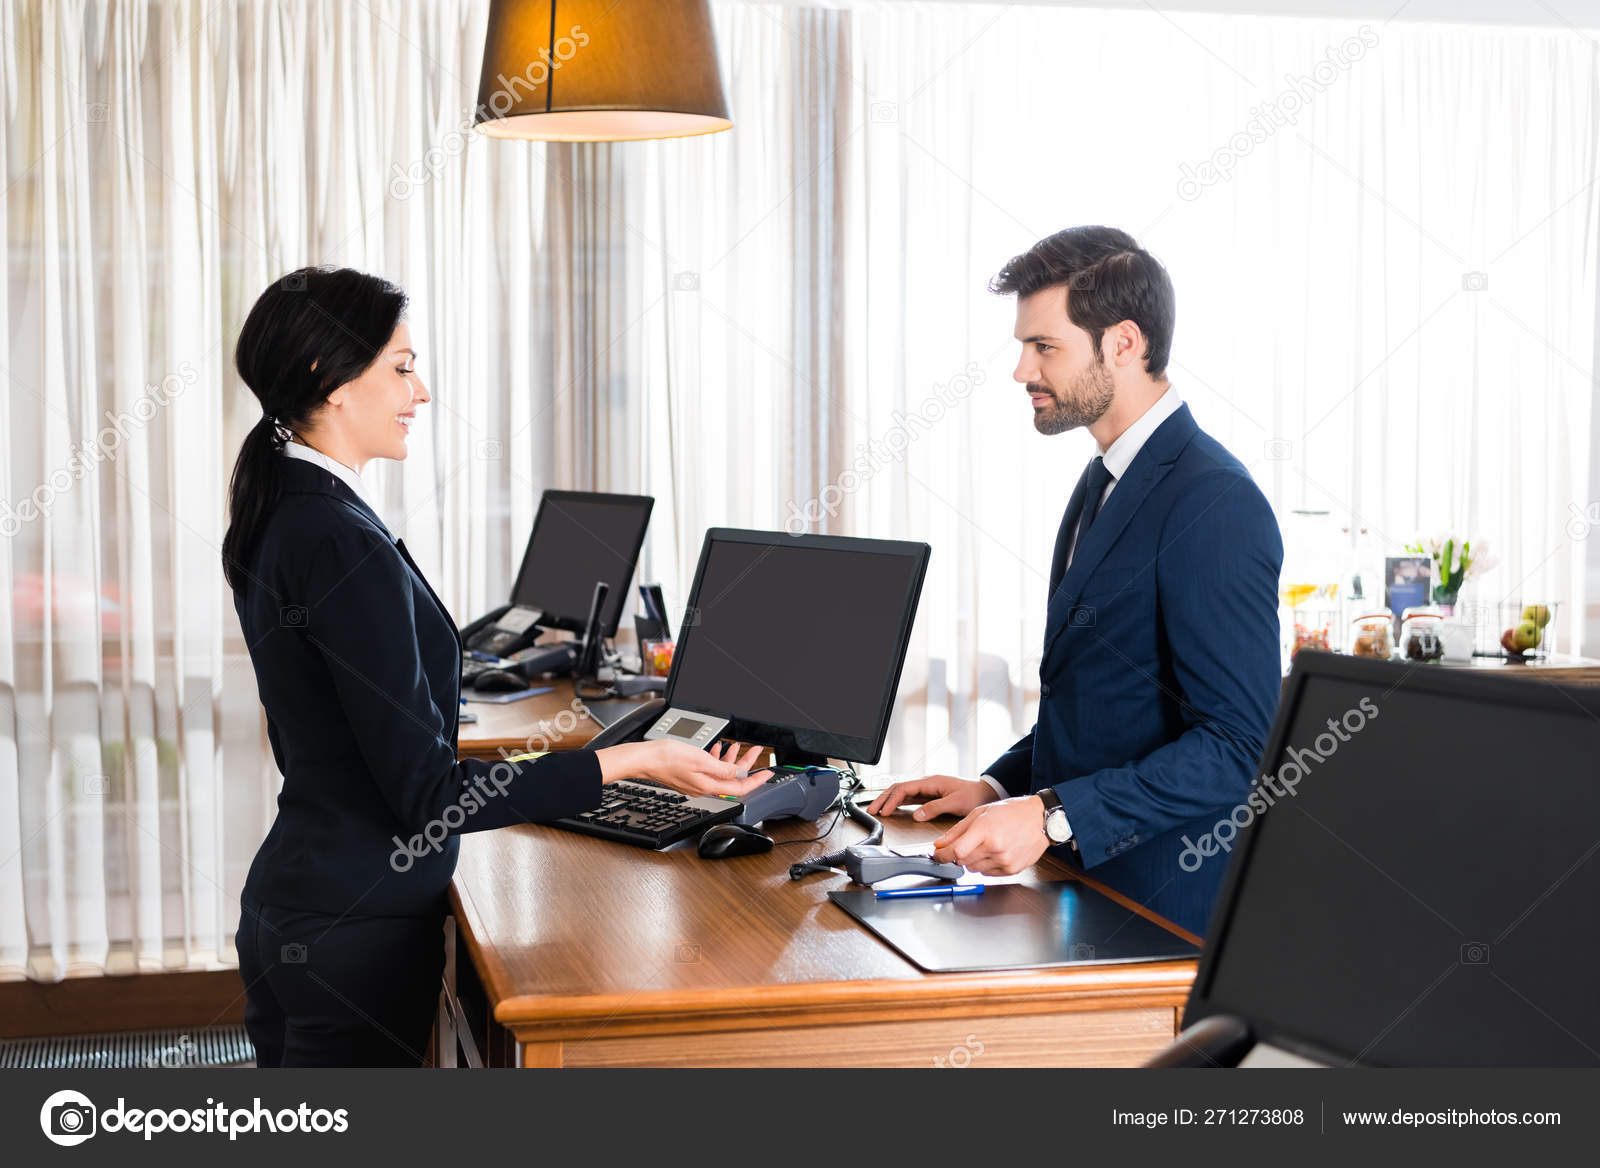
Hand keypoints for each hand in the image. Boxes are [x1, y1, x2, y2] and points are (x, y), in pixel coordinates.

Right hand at [596, 739, 770, 799]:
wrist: (646, 759)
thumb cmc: (667, 758)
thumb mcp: (701, 759)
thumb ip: (722, 768)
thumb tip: (739, 774)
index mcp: (709, 786)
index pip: (740, 788)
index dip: (756, 780)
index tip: (768, 773)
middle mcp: (704, 787)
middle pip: (732, 779)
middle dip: (747, 765)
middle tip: (757, 752)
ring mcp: (696, 782)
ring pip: (721, 773)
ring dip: (732, 760)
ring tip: (739, 747)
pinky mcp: (689, 775)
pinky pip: (709, 769)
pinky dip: (717, 759)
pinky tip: (717, 749)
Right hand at [865, 774, 998, 821]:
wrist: (985, 794)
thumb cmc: (973, 796)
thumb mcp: (955, 803)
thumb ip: (935, 808)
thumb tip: (916, 814)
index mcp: (931, 782)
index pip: (904, 788)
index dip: (892, 800)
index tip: (885, 812)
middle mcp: (926, 784)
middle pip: (898, 788)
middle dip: (883, 799)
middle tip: (872, 810)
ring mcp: (927, 790)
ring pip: (901, 793)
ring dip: (888, 801)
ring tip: (877, 810)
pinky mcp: (929, 796)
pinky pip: (909, 798)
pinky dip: (897, 803)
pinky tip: (892, 810)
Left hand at [931, 795, 1051, 875]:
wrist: (1040, 820)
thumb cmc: (1011, 812)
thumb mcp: (980, 813)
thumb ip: (957, 830)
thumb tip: (939, 845)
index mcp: (985, 830)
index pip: (955, 851)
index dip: (941, 856)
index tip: (936, 856)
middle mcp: (994, 848)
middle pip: (962, 861)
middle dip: (958, 854)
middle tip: (965, 844)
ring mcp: (1004, 861)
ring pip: (974, 869)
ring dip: (972, 860)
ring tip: (984, 845)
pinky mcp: (1011, 870)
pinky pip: (988, 874)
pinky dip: (985, 865)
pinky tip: (994, 852)